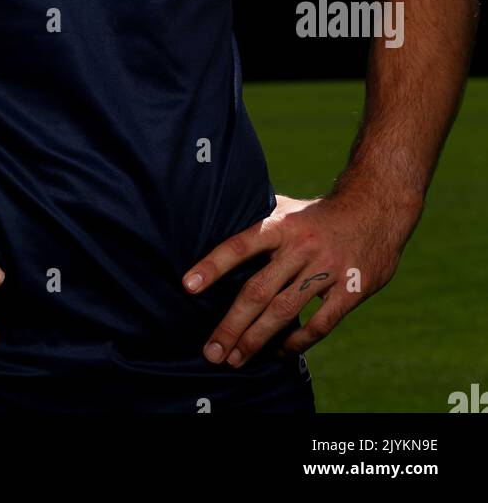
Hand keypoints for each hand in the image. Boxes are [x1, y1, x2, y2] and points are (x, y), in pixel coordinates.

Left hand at [181, 191, 416, 366]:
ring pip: (284, 311)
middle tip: (211, 350)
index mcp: (281, 225)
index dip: (213, 266)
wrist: (377, 207)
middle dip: (231, 324)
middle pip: (258, 290)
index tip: (188, 287)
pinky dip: (297, 342)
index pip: (240, 245)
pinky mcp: (351, 289)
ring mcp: (327, 269)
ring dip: (257, 339)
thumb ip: (259, 221)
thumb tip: (219, 226)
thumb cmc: (322, 213)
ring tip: (236, 359)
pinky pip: (319, 324)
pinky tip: (280, 352)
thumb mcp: (289, 208)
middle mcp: (301, 247)